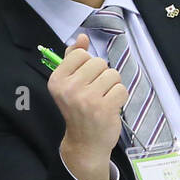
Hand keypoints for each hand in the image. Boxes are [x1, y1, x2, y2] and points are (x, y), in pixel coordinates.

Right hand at [49, 34, 126, 179]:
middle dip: (101, 75)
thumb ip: (73, 58)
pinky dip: (119, 97)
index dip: (88, 65)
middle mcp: (69, 88)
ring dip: (112, 86)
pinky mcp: (104, 108)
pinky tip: (110, 107)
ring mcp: (86, 99)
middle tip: (94, 93)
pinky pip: (121, 89)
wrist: (85, 143)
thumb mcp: (70, 83)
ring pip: (112, 74)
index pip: (81, 54)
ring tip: (103, 99)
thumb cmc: (78, 110)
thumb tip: (82, 36)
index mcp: (57, 80)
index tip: (83, 81)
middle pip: (99, 62)